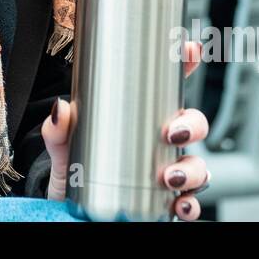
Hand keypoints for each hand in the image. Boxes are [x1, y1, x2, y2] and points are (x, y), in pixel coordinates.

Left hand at [43, 39, 210, 219]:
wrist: (70, 209)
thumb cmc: (75, 169)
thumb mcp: (63, 146)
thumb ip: (59, 128)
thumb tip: (61, 109)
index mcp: (141, 117)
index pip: (169, 87)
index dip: (186, 64)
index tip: (190, 48)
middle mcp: (161, 142)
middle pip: (194, 124)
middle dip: (192, 125)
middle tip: (172, 132)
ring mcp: (168, 170)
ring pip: (199, 164)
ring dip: (193, 169)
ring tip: (170, 176)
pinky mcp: (166, 201)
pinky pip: (190, 201)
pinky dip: (191, 203)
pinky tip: (180, 204)